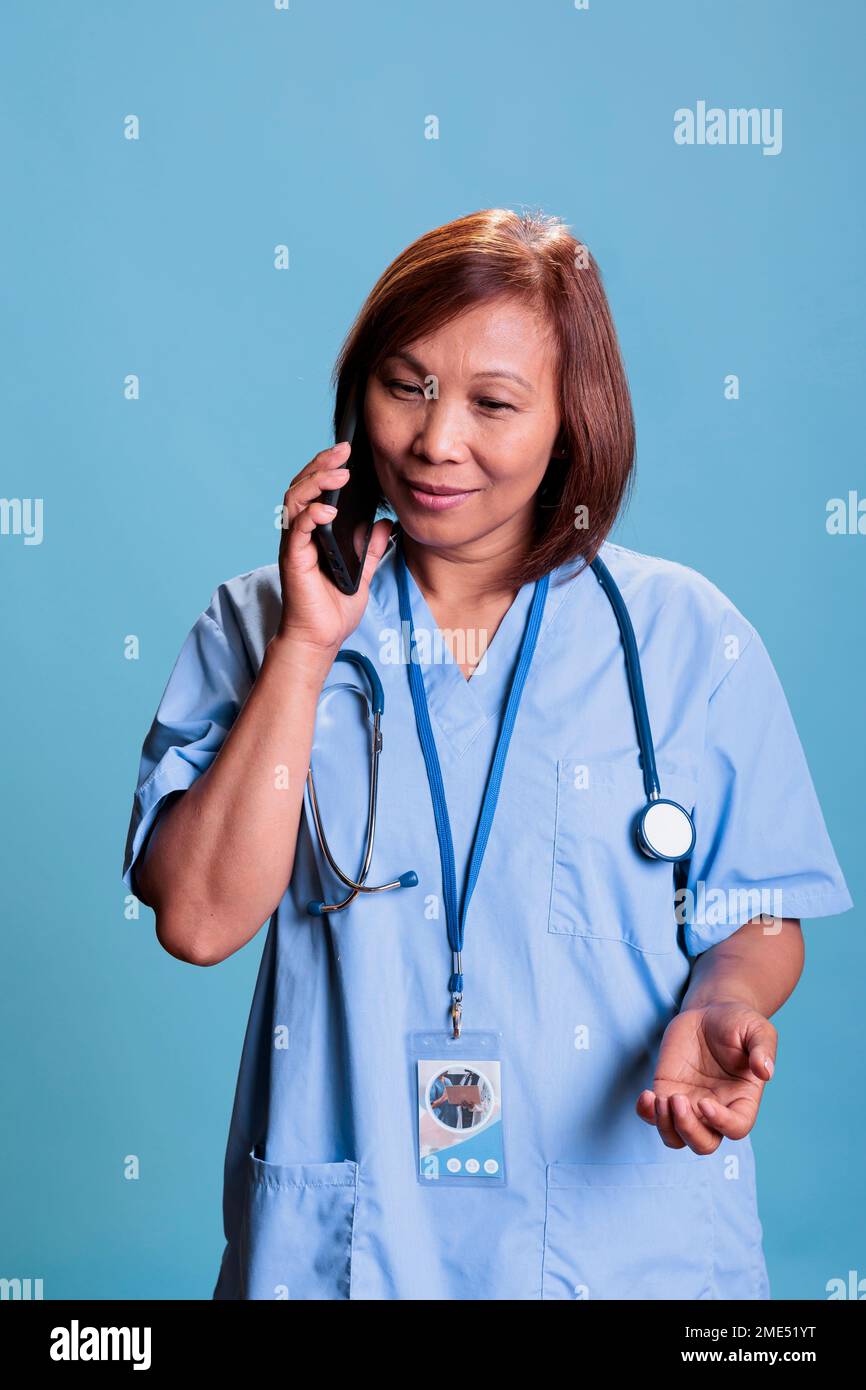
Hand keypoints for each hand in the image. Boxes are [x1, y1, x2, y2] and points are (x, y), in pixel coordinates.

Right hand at [274, 440, 393, 655]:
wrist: (321, 638)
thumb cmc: (334, 607)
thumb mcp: (362, 572)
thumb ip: (371, 548)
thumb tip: (386, 524)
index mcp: (314, 532)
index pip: (314, 490)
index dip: (327, 468)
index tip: (349, 453)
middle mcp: (300, 534)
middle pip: (301, 486)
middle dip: (322, 465)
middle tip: (344, 451)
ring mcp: (294, 546)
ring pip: (295, 501)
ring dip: (316, 483)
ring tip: (340, 474)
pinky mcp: (293, 561)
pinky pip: (297, 531)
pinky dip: (310, 516)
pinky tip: (327, 510)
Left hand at [636, 1002, 776, 1153]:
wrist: (710, 1011)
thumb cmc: (738, 1023)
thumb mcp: (757, 1029)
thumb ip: (763, 1049)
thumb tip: (766, 1072)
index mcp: (742, 1100)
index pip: (736, 1128)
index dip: (721, 1123)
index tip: (705, 1102)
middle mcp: (716, 1109)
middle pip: (703, 1144)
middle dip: (688, 1130)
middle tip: (678, 1100)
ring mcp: (689, 1103)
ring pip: (676, 1138)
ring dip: (665, 1126)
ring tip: (659, 1098)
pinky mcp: (667, 1091)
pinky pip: (653, 1116)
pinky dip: (646, 1113)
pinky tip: (647, 1096)